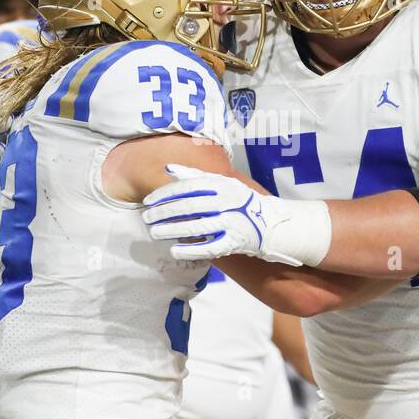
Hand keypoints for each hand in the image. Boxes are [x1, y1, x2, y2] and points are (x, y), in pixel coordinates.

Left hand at [142, 164, 330, 266]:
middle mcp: (228, 202)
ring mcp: (232, 223)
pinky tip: (174, 250)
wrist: (271, 223)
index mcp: (222, 185)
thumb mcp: (222, 182)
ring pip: (197, 227)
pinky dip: (191, 250)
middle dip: (164, 213)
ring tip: (154, 233)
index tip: (148, 202)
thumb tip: (167, 168)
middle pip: (189, 207)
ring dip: (172, 231)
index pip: (187, 187)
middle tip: (147, 219)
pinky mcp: (236, 242)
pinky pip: (210, 248)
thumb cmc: (240, 201)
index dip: (165, 194)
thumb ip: (194, 175)